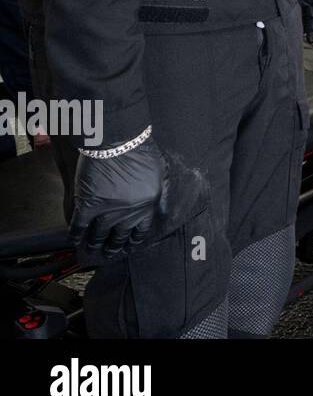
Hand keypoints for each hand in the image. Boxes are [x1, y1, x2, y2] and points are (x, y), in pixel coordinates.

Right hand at [70, 134, 165, 258]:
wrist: (119, 142)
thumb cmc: (140, 151)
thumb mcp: (156, 173)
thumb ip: (150, 190)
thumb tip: (148, 198)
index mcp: (147, 206)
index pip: (140, 231)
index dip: (133, 240)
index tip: (129, 246)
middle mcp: (129, 214)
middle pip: (119, 236)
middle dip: (114, 246)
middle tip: (109, 253)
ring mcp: (107, 212)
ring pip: (98, 235)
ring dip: (94, 243)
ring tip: (92, 248)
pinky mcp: (88, 206)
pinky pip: (79, 226)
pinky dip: (75, 234)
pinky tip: (73, 239)